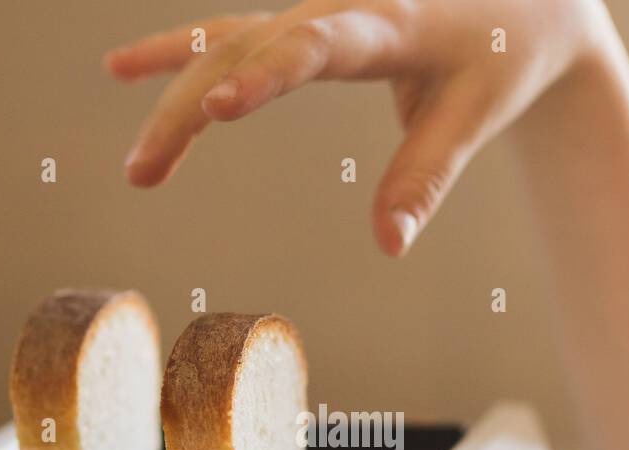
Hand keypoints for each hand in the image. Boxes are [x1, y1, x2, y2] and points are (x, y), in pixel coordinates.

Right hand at [105, 0, 605, 254]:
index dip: (264, 77)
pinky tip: (123, 69)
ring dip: (174, 98)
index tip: (218, 110)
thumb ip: (427, 175)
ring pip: (226, 45)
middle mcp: (338, 7)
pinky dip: (181, 53)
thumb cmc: (504, 53)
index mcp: (388, 23)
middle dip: (186, 109)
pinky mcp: (303, 26)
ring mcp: (313, 12)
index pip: (314, 48)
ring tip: (138, 168)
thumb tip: (389, 246)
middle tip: (142, 174)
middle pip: (244, 52)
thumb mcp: (476, 113)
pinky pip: (232, 37)